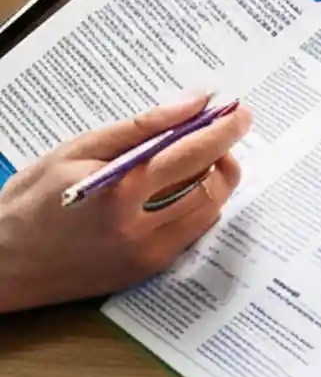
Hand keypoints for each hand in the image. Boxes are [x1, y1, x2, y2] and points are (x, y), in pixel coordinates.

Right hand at [0, 94, 251, 312]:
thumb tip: (193, 104)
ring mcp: (147, 255)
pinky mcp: (146, 272)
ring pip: (209, 212)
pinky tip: (177, 192)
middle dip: (225, 156)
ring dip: (213, 183)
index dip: (224, 130)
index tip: (240, 113)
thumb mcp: (76, 150)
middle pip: (212, 185)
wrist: (1, 264)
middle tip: (220, 135)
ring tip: (196, 161)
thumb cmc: (30, 201)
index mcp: (120, 191)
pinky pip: (191, 234)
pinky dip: (195, 209)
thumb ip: (140, 127)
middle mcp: (140, 228)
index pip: (193, 153)